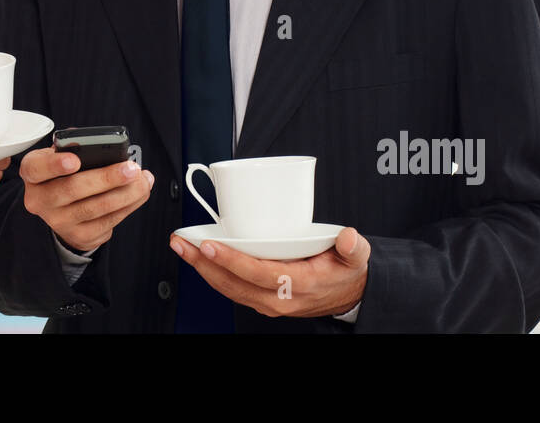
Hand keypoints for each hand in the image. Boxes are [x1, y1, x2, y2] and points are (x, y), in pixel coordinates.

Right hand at [20, 147, 154, 252]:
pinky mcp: (79, 235)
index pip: (37, 168)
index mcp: (34, 173)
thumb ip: (78, 148)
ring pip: (96, 208)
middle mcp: (40, 199)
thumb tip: (108, 148)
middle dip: (106, 178)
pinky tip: (139, 193)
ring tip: (143, 180)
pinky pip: (108, 221)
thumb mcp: (63, 156)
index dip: (55, 165)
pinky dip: (128, 206)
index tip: (74, 160)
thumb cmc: (67, 173)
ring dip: (125, 193)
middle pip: (73, 189)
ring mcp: (58, 221)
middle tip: (130, 169)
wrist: (64, 208)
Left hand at [169, 227, 369, 317]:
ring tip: (183, 247)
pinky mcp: (261, 299)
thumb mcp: (357, 257)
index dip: (232, 261)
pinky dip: (212, 274)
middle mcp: (279, 297)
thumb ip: (353, 247)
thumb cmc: (345, 272)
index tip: (211, 245)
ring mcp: (267, 301)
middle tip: (183, 243)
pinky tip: (199, 259)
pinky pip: (232, 289)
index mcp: (300, 284)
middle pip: (234, 284)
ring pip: (228, 288)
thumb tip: (349, 237)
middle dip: (204, 264)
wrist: (346, 294)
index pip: (259, 274)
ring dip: (202, 269)